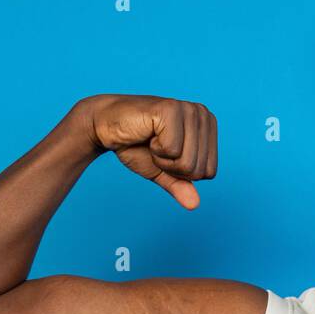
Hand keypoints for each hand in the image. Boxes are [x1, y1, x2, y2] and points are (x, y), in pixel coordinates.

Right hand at [79, 94, 216, 209]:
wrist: (105, 127)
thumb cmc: (136, 145)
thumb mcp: (162, 171)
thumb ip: (181, 185)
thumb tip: (195, 205)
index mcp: (208, 126)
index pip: (209, 172)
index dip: (182, 173)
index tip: (165, 154)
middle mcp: (203, 114)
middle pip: (199, 169)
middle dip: (172, 167)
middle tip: (155, 148)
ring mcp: (189, 109)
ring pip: (188, 162)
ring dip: (163, 160)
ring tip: (152, 141)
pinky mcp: (171, 109)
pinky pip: (173, 151)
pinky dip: (156, 151)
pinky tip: (147, 134)